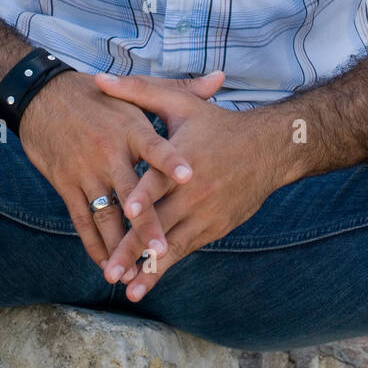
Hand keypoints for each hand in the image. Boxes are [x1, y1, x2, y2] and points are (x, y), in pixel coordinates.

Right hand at [17, 68, 223, 272]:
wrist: (41, 96)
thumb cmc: (92, 95)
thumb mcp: (132, 91)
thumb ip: (179, 89)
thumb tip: (220, 79)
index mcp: (129, 127)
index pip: (154, 146)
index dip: (170, 161)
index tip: (189, 177)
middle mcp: (108, 151)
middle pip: (130, 192)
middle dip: (146, 223)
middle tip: (162, 248)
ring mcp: (86, 171)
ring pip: (106, 214)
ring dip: (119, 244)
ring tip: (133, 270)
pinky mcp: (66, 185)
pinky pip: (81, 220)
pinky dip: (94, 244)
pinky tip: (106, 261)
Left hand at [92, 71, 278, 300]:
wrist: (268, 148)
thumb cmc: (216, 123)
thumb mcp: (179, 102)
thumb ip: (137, 90)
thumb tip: (98, 78)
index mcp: (183, 160)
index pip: (161, 179)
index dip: (144, 195)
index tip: (127, 210)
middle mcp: (194, 192)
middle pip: (160, 223)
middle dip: (133, 248)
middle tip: (110, 270)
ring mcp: (205, 214)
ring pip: (172, 245)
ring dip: (148, 269)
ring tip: (125, 289)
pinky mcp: (213, 229)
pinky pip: (185, 250)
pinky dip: (165, 268)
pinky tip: (145, 284)